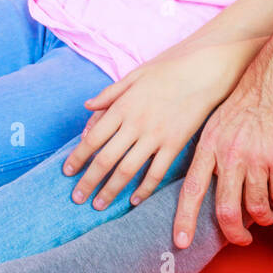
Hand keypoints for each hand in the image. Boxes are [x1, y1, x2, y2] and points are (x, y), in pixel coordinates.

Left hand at [61, 41, 247, 209]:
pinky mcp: (176, 143)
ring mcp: (156, 135)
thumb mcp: (136, 74)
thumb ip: (110, 92)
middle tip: (76, 198)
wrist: (205, 68)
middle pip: (105, 159)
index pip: (93, 138)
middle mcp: (136, 123)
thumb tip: (87, 106)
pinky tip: (134, 199)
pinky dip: (144, 188)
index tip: (67, 172)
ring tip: (99, 205)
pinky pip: (157, 171)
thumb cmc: (170, 67)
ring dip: (110, 190)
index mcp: (123, 106)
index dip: (77, 158)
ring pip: (127, 169)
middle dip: (88, 181)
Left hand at [173, 17, 272, 248]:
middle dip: (233, 233)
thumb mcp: (221, 118)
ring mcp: (256, 157)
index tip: (179, 242)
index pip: (191, 189)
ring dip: (264, 218)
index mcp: (211, 144)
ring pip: (256, 207)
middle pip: (226, 209)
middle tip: (241, 240)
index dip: (184, 219)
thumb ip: (215, 149)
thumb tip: (212, 179)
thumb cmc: (253, 92)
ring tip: (270, 216)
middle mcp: (230, 154)